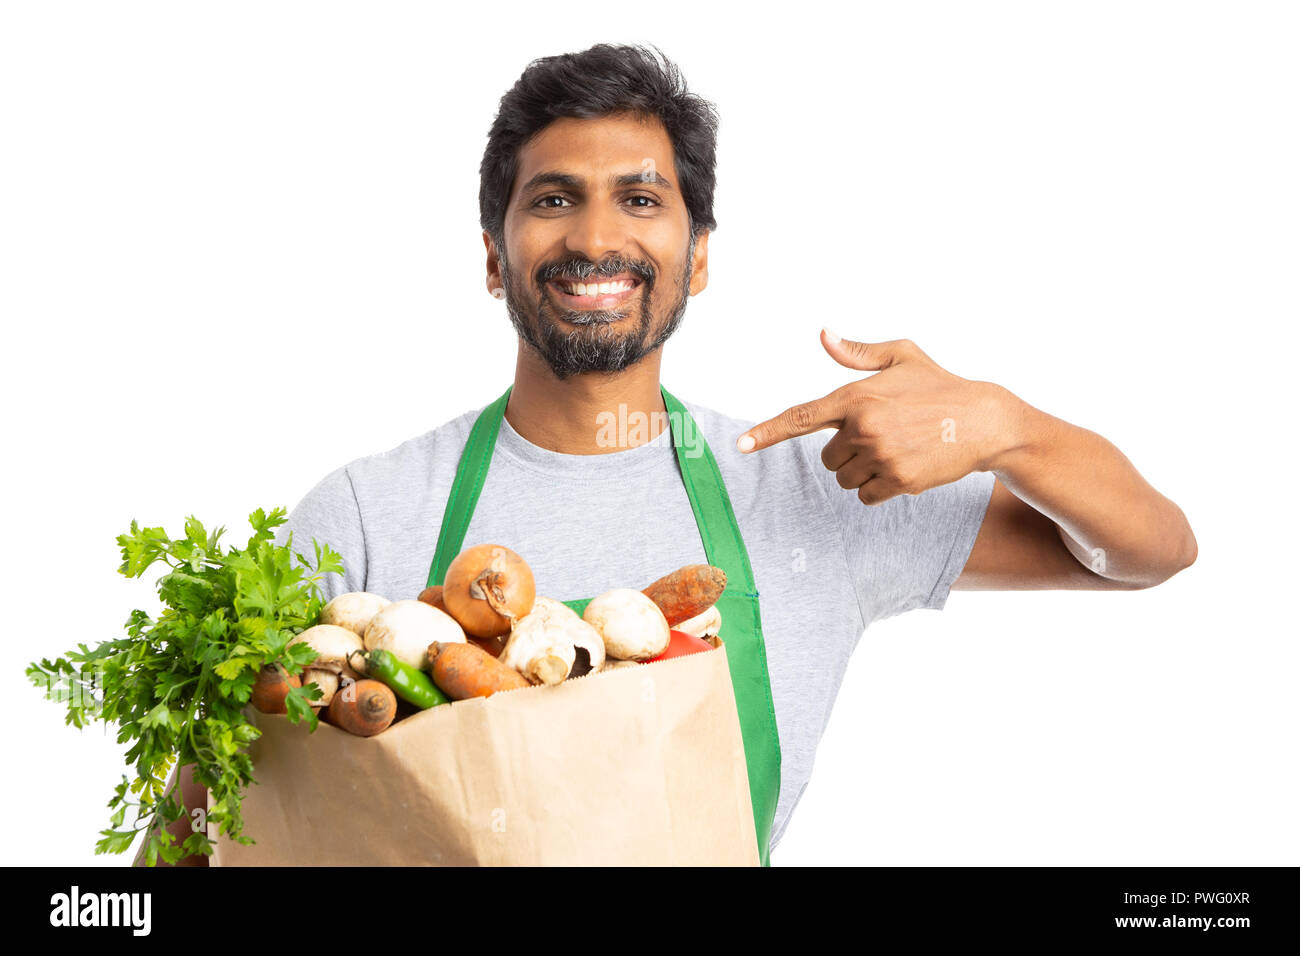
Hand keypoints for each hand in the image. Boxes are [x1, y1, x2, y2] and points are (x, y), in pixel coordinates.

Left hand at [737, 329, 1017, 504]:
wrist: (984, 421)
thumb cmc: (939, 386)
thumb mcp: (902, 356)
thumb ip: (858, 352)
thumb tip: (824, 336)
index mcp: (856, 395)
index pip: (801, 417)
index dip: (767, 433)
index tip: (741, 446)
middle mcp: (863, 426)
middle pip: (826, 458)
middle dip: (846, 452)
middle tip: (883, 436)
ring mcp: (881, 455)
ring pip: (844, 478)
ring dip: (862, 471)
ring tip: (897, 450)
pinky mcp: (899, 480)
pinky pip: (866, 495)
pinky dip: (879, 488)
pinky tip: (904, 467)